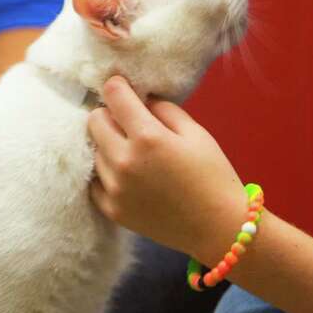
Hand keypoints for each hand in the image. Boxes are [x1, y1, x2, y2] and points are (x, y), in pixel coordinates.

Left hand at [87, 76, 246, 258]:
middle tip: (128, 122)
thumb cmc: (213, 175)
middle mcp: (124, 161)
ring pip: (94, 151)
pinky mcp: (112, 210)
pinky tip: (126, 174)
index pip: (113, 96)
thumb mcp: (195, 132)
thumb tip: (140, 98)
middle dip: (110, 114)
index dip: (117, 85)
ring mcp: (114, 189)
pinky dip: (105, 173)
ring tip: (134, 153)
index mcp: (148, 137)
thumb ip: (163, 109)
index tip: (122, 87)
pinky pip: (94, 181)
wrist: (218, 227)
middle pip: (94, 121)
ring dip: (108, 145)